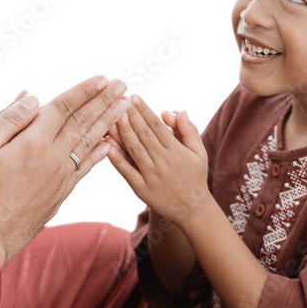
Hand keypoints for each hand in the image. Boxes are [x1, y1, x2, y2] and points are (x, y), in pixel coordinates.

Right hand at [0, 76, 128, 267]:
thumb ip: (6, 119)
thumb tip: (33, 98)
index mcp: (33, 142)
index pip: (64, 108)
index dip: (84, 91)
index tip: (103, 78)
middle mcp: (53, 158)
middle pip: (83, 122)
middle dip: (104, 101)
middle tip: (124, 85)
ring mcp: (60, 177)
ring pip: (89, 143)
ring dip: (108, 122)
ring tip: (124, 108)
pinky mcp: (60, 194)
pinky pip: (86, 168)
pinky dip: (100, 153)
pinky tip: (110, 144)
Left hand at [106, 94, 208, 224]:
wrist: (193, 210)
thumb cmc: (196, 176)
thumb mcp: (199, 152)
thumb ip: (189, 131)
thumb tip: (178, 111)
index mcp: (176, 151)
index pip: (157, 126)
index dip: (145, 111)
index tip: (134, 97)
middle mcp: (163, 162)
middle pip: (144, 135)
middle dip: (131, 116)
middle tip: (119, 100)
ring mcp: (151, 176)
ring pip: (134, 150)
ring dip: (122, 133)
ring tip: (112, 116)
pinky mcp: (141, 189)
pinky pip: (127, 172)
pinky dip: (116, 159)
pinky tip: (107, 145)